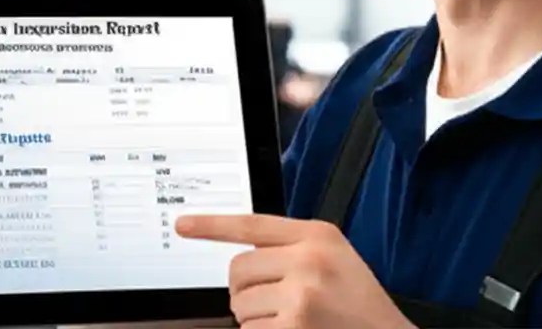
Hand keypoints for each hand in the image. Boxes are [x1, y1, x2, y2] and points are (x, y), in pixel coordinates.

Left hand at [175, 214, 413, 328]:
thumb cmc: (359, 304)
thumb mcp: (335, 258)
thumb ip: (293, 248)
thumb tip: (243, 258)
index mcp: (317, 235)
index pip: (252, 224)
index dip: (211, 226)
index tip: (182, 225)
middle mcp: (308, 258)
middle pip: (237, 270)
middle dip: (246, 291)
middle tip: (274, 302)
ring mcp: (301, 294)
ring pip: (241, 305)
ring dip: (257, 319)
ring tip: (294, 320)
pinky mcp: (294, 327)